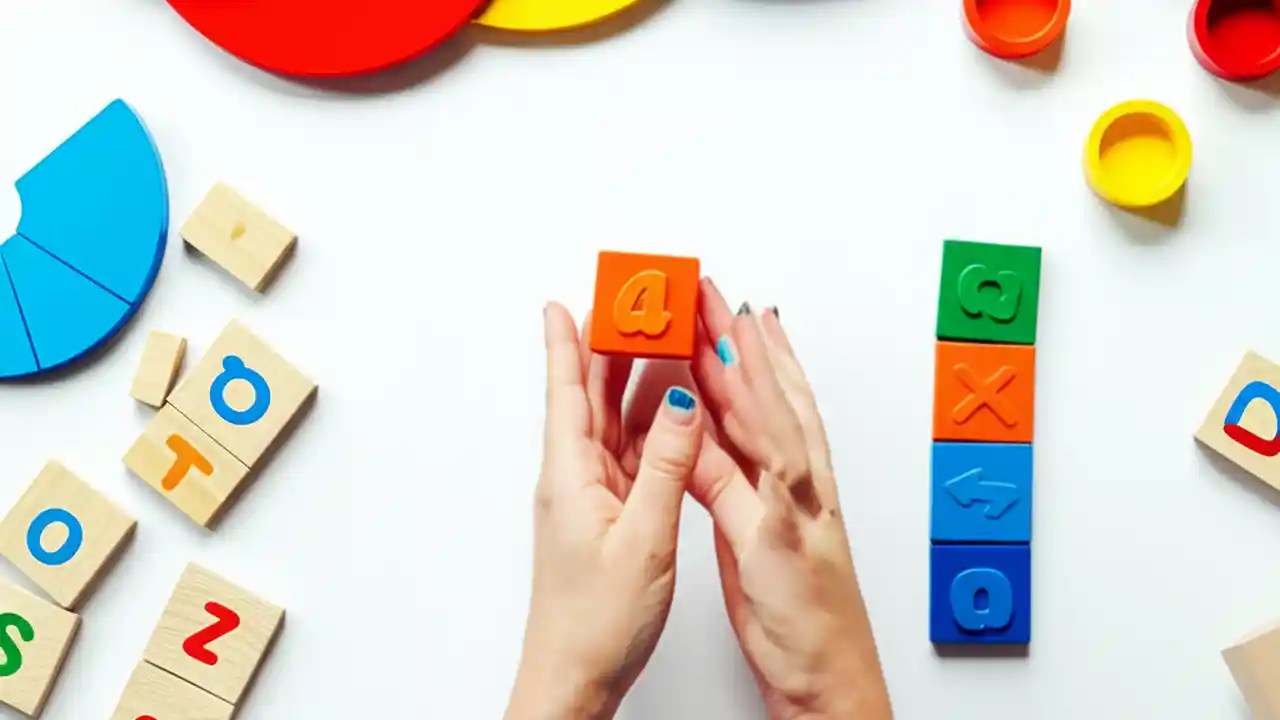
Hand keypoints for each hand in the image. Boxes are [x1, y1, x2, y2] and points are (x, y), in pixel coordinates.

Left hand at [506, 302, 703, 719]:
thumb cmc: (595, 622)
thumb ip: (668, 467)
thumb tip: (683, 404)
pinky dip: (654, 426)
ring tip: (661, 338)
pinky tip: (674, 410)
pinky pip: (634, 453)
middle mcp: (577, 477)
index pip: (568, 389)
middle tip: (635, 301)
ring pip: (616, 421)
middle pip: (594, 394)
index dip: (567, 340)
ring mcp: (594, 496)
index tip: (570, 298)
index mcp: (571, 474)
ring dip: (637, 380)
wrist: (577, 676)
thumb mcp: (644, 538)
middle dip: (612, 343)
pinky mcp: (613, 514)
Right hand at [688, 280, 892, 719]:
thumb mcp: (767, 555)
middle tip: (710, 293)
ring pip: (762, 414)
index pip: (762, 405)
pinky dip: (737, 414)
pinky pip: (749, 449)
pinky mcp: (763, 516)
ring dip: (743, 365)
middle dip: (736, 341)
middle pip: (763, 394)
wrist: (825, 678)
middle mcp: (796, 480)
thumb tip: (718, 435)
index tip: (714, 309)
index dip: (737, 356)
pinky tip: (724, 400)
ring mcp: (783, 495)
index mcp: (797, 485)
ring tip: (728, 321)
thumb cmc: (807, 627)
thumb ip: (745, 495)